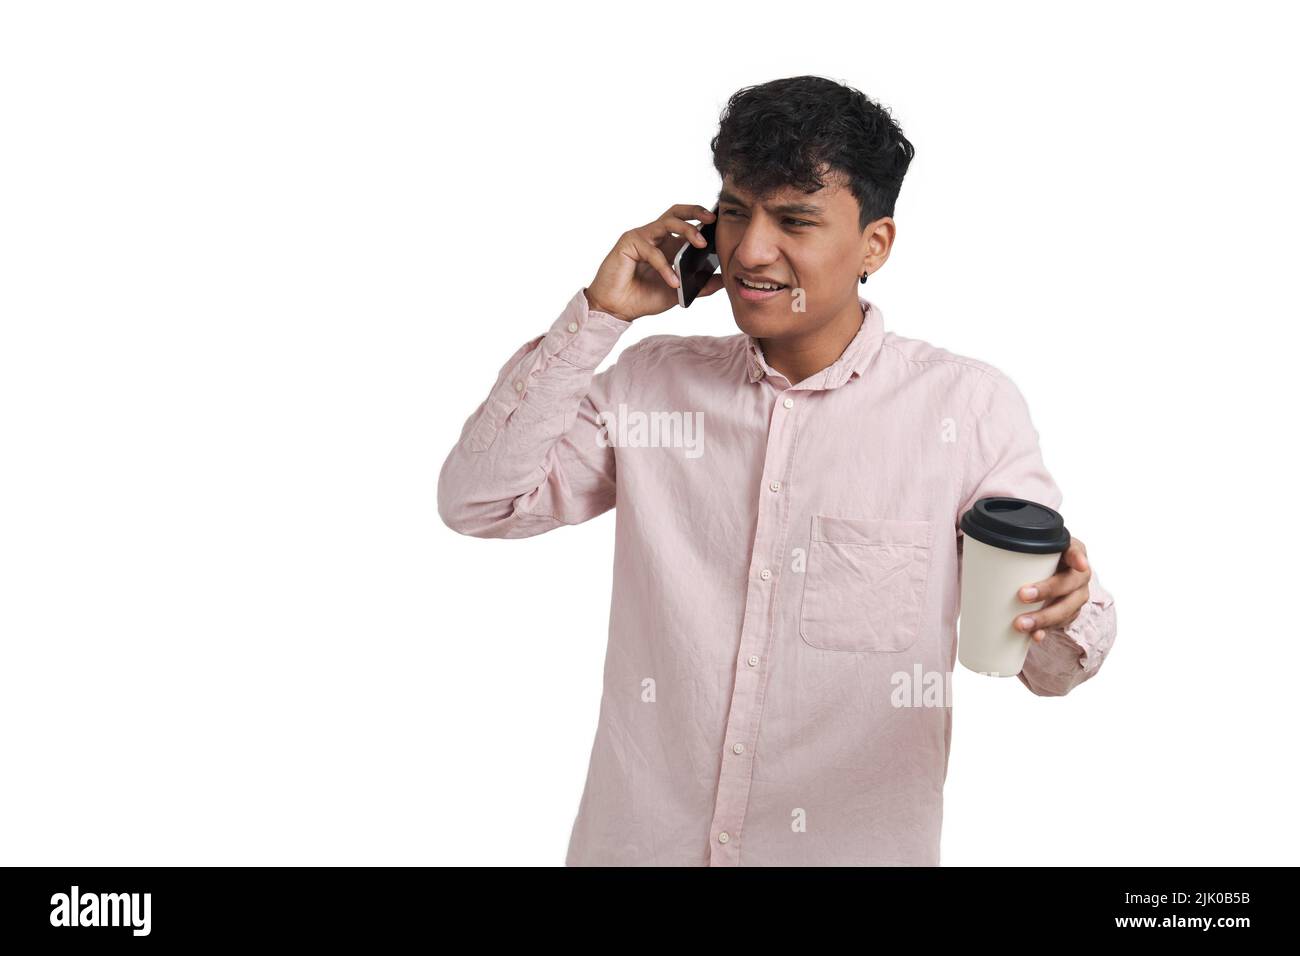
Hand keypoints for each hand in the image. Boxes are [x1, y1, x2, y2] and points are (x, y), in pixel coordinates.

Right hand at [585, 204, 723, 321]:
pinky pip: (652, 251)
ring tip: (701, 244)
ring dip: (687, 230)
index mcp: (666, 244)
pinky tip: (673, 282)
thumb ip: (699, 286)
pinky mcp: (628, 243)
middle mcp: (654, 237)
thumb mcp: (678, 293)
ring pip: (667, 223)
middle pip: (676, 213)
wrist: (616, 309)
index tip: (721, 224)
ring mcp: (641, 237)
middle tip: (713, 218)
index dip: (702, 220)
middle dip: (696, 211)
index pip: (686, 223)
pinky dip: (665, 267)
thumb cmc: (642, 298)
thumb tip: (724, 280)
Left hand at [1014, 536, 1090, 642]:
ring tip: (1021, 624)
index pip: (1076, 551)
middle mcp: (1077, 574)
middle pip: (1069, 583)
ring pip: (1066, 608)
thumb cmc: (1033, 558)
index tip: (1078, 564)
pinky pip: (1060, 624)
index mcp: (1069, 552)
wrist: (1044, 575)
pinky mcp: (1069, 613)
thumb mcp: (1027, 548)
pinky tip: (1034, 635)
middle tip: (1022, 595)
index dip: (1078, 557)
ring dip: (1044, 617)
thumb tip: (971, 541)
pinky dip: (1045, 630)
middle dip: (1047, 590)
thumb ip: (1009, 546)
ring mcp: (1076, 596)